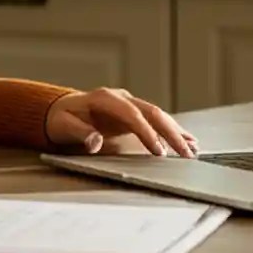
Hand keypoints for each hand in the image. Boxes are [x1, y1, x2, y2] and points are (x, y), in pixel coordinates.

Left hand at [45, 88, 198, 157]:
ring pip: (159, 116)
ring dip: (176, 133)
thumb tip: (95, 141)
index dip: (147, 132)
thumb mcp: (64, 126)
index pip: (133, 115)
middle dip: (171, 133)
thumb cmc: (60, 119)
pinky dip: (172, 131)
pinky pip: (156, 122)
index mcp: (106, 99)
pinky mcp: (133, 115)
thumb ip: (80, 133)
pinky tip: (188, 141)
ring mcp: (129, 104)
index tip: (158, 151)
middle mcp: (122, 99)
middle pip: (152, 113)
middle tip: (185, 153)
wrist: (59, 110)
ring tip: (193, 149)